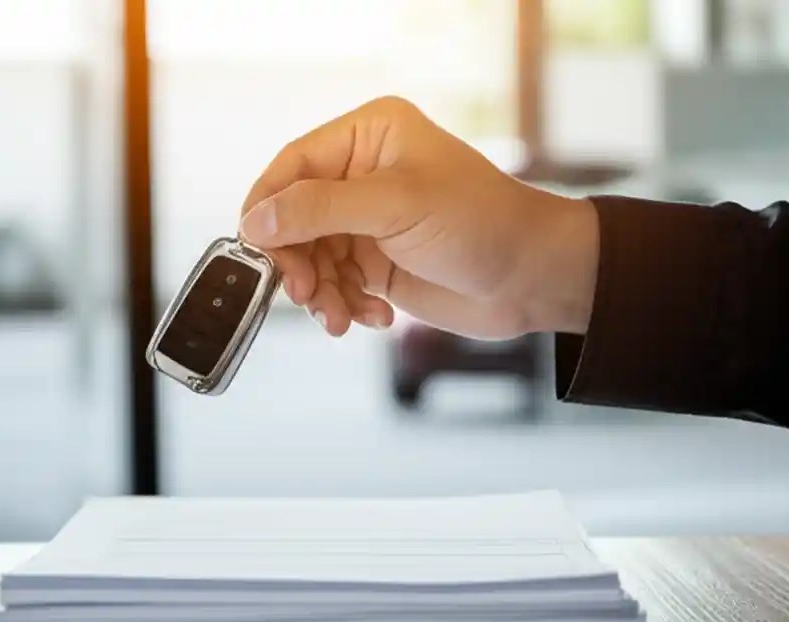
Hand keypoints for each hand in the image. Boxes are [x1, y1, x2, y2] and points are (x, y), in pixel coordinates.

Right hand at [239, 96, 599, 338]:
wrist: (533, 278)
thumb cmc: (483, 223)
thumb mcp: (395, 207)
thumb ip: (319, 210)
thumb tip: (256, 220)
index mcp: (368, 136)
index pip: (293, 165)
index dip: (268, 206)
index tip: (254, 247)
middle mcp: (361, 174)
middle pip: (293, 218)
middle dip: (296, 261)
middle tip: (304, 293)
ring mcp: (366, 221)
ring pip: (309, 258)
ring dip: (319, 294)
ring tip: (340, 317)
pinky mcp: (374, 262)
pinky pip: (332, 285)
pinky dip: (342, 306)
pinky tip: (371, 317)